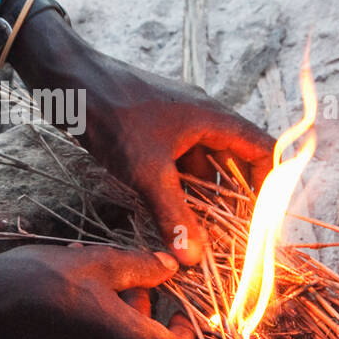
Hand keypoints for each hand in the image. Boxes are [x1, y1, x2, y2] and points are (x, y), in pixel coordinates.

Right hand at [0, 245, 193, 338]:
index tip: (175, 308)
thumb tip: (170, 268)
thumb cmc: (44, 279)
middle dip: (143, 314)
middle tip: (126, 281)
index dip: (185, 332)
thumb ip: (142, 268)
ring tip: (95, 284)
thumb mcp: (100, 262)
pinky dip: (92, 333)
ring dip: (117, 321)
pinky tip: (72, 302)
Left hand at [8, 17, 275, 265]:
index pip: (264, 150)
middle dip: (236, 196)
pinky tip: (170, 206)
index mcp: (214, 118)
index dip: (268, 185)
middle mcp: (203, 116)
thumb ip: (173, 214)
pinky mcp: (156, 126)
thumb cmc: (113, 116)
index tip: (260, 220)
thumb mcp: (147, 172)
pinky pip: (181, 158)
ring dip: (206, 192)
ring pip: (205, 161)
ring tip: (200, 227)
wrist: (69, 81)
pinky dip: (182, 182)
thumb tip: (194, 257)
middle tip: (230, 233)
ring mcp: (179, 120)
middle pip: (236, 159)